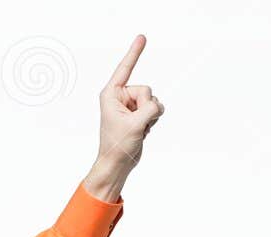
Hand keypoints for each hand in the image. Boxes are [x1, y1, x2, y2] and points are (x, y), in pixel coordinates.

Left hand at [85, 34, 163, 201]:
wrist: (117, 165)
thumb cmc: (117, 146)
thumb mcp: (134, 126)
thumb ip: (150, 108)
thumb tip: (158, 104)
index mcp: (111, 94)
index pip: (125, 68)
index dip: (134, 53)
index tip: (142, 37)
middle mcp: (120, 97)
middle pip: (146, 89)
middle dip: (146, 107)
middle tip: (136, 124)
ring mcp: (130, 105)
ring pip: (153, 100)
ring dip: (150, 116)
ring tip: (138, 130)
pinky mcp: (138, 114)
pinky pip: (155, 109)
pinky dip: (152, 121)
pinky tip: (142, 131)